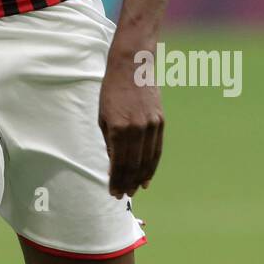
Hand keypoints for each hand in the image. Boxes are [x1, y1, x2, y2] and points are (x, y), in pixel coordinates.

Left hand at [98, 56, 164, 198]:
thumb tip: (113, 165)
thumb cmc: (111, 92)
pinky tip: (147, 178)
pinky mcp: (160, 122)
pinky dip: (152, 166)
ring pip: (147, 161)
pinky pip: (157, 150)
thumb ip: (109, 142)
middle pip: (134, 165)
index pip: (119, 163)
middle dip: (127, 183)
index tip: (113, 192)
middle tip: (123, 195)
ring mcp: (151, 126)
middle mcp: (136, 129)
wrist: (132, 68)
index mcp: (118, 128)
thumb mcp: (103, 117)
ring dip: (141, 179)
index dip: (116, 180)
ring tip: (134, 190)